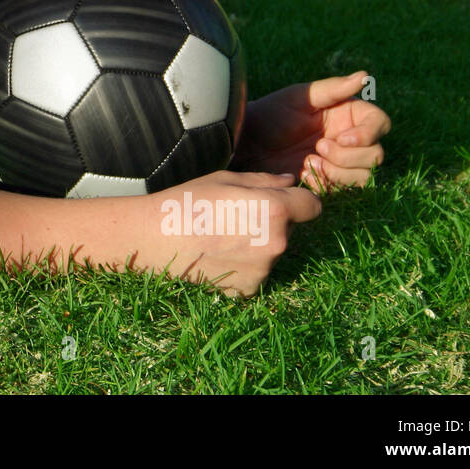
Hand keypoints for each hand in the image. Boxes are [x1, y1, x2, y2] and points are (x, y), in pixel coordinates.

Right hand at [151, 169, 321, 296]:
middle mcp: (277, 242)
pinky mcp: (249, 289)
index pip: (312, 206)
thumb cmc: (189, 201)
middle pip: (288, 229)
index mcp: (275, 209)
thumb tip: (289, 183)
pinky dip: (243, 265)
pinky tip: (218, 255)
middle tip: (235, 217)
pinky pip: (256, 272)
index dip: (299, 202)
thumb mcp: (227, 179)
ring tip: (221, 237)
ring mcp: (264, 269)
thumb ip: (264, 181)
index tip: (285, 201)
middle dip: (271, 222)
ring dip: (257, 245)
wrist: (157, 238)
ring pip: (272, 252)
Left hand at [230, 71, 389, 191]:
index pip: (379, 124)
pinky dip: (329, 185)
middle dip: (348, 156)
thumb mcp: (298, 98)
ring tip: (309, 162)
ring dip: (339, 172)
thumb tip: (365, 76)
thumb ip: (332, 89)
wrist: (245, 146)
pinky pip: (345, 192)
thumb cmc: (269, 115)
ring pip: (365, 176)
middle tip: (317, 149)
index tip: (342, 139)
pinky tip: (304, 175)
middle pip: (376, 154)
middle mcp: (349, 140)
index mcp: (347, 116)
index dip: (368, 134)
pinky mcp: (329, 183)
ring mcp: (340, 164)